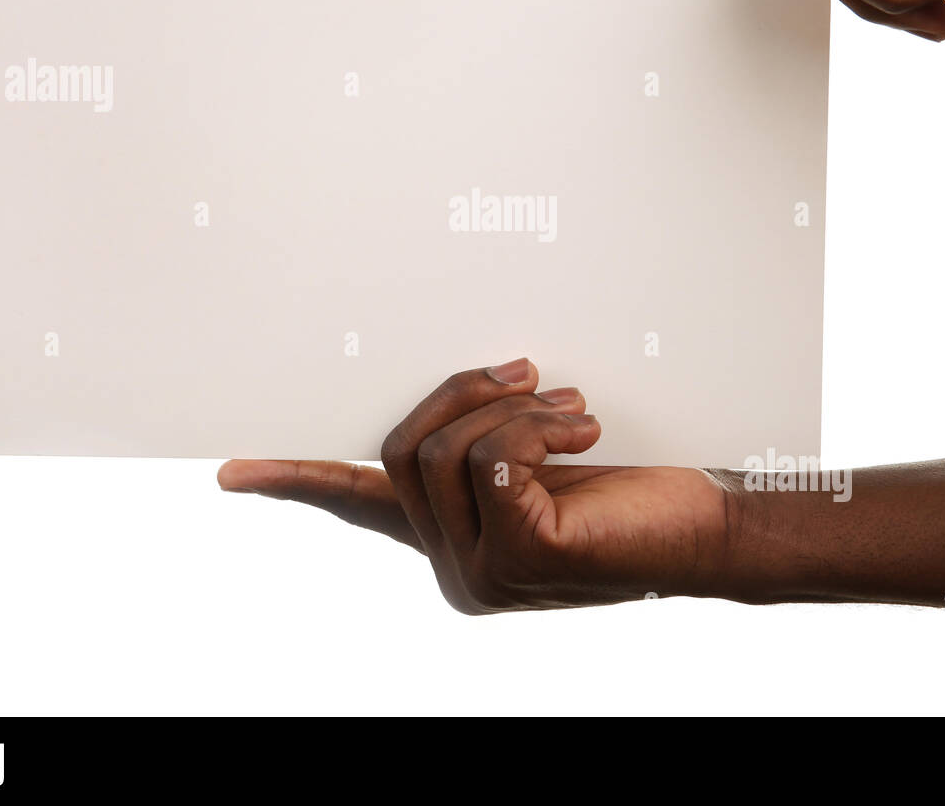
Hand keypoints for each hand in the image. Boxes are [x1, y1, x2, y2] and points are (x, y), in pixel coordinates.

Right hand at [217, 358, 731, 612]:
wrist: (713, 524)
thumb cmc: (637, 483)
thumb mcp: (543, 450)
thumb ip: (488, 433)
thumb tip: (464, 383)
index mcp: (452, 537)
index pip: (356, 508)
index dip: (293, 482)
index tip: (232, 473)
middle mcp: (454, 567)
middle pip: (397, 450)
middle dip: (459, 391)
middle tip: (530, 369)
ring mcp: (481, 574)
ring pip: (441, 451)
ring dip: (513, 408)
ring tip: (578, 412)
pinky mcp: (519, 558)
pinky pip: (493, 458)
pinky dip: (539, 427)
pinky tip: (589, 437)